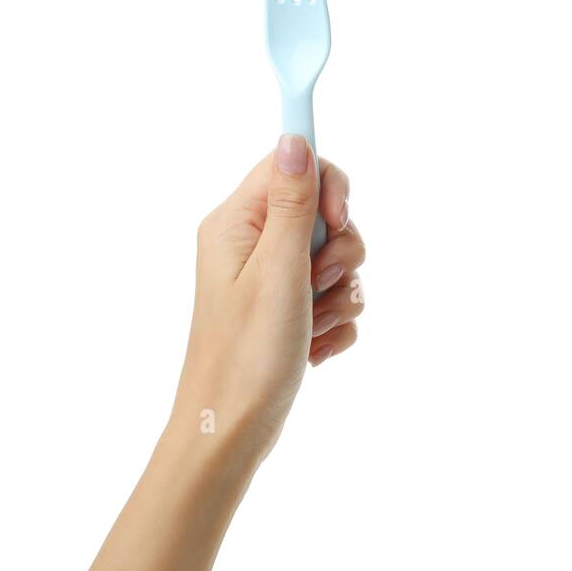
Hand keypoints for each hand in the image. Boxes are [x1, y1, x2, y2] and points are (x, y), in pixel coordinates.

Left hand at [173, 134, 364, 458]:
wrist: (231, 433)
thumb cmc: (246, 356)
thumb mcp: (277, 271)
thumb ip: (293, 204)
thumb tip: (293, 137)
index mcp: (237, 223)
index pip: (294, 165)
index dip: (329, 188)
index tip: (338, 222)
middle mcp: (252, 245)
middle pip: (327, 216)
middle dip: (340, 256)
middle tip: (315, 287)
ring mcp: (272, 281)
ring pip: (338, 261)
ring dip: (339, 297)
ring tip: (309, 328)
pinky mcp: (289, 313)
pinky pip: (336, 300)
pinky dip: (335, 325)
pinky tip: (312, 350)